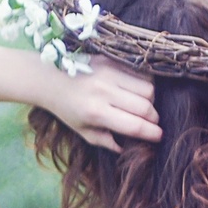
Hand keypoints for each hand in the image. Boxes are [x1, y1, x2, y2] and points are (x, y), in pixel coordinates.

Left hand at [43, 55, 160, 151]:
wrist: (48, 78)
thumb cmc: (66, 108)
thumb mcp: (82, 131)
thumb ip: (105, 141)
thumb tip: (127, 148)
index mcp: (95, 113)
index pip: (134, 125)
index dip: (152, 133)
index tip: (159, 136)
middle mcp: (103, 91)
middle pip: (146, 106)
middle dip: (153, 117)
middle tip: (151, 122)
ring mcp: (108, 72)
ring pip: (148, 88)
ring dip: (151, 100)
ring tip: (142, 105)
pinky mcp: (110, 59)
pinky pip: (140, 71)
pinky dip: (144, 82)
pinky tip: (136, 89)